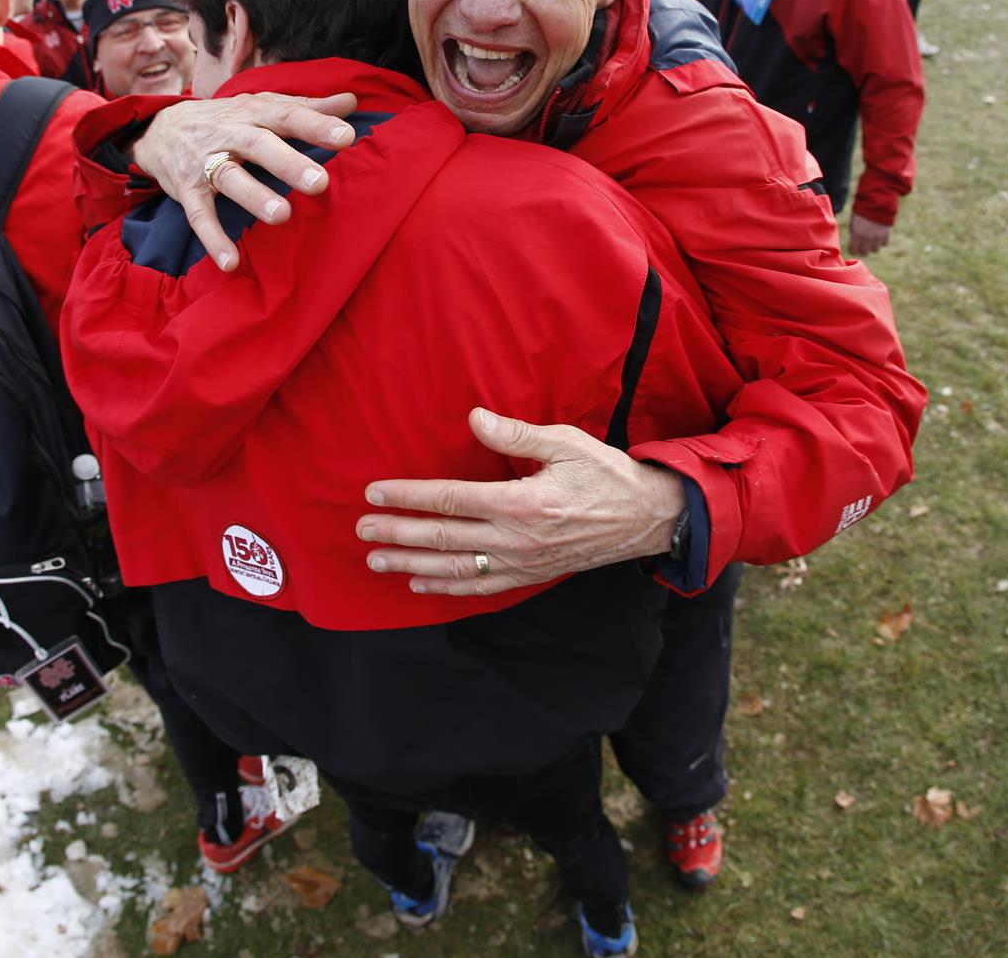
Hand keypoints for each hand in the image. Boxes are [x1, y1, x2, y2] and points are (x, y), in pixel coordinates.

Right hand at [131, 92, 358, 270]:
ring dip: (254, 197)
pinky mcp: (187, 190)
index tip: (346, 137)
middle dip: (288, 163)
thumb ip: (306, 107)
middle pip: (260, 145)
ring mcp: (206, 162)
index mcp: (254, 113)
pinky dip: (213, 238)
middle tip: (319, 182)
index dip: (316, 125)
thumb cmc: (227, 119)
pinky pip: (199, 215)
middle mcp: (230, 134)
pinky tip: (230, 262)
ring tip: (281, 216)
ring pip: (230, 177)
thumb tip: (350, 102)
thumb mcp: (262, 106)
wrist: (162, 128)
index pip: (288, 115)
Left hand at [357, 408, 685, 595]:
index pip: (449, 500)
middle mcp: (516, 540)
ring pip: (455, 569)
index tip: (375, 493)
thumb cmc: (606, 474)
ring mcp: (523, 563)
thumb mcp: (565, 443)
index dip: (408, 497)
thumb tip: (474, 418)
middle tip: (361, 530)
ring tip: (378, 561)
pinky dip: (447, 588)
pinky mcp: (531, 576)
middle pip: (443, 538)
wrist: (647, 518)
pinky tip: (421, 584)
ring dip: (412, 565)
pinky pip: (481, 587)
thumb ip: (516, 435)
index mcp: (520, 504)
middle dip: (397, 534)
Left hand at [849, 213, 891, 256]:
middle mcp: (867, 238)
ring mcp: (877, 237)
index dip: (853, 249)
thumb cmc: (862, 210)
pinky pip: (884, 244)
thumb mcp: (853, 222)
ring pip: (875, 250)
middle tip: (863, 244)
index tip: (854, 247)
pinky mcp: (887, 235)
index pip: (853, 250)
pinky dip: (882, 241)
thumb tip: (855, 243)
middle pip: (864, 253)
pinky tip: (880, 235)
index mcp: (856, 234)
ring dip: (873, 245)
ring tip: (872, 238)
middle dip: (863, 249)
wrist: (876, 201)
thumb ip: (854, 233)